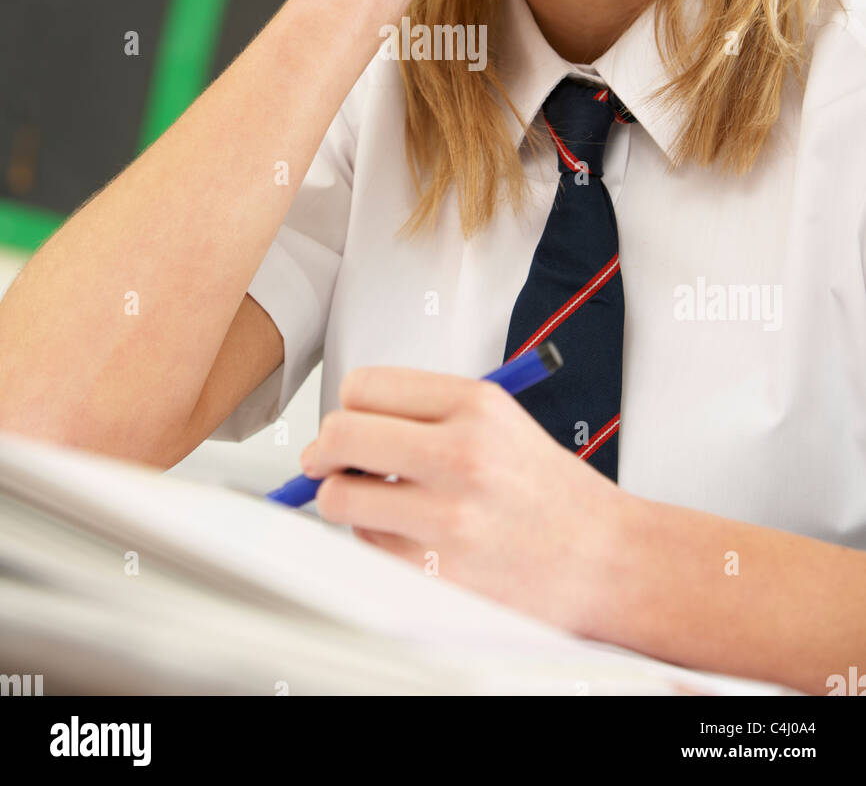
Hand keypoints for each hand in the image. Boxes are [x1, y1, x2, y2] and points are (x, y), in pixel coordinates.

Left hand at [299, 366, 632, 638]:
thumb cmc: (551, 492)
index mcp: (477, 405)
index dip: (348, 406)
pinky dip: (376, 540)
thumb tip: (344, 424)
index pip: (365, 386)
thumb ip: (425, 411)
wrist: (607, 559)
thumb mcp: (500, 420)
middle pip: (342, 435)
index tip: (349, 422)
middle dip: (327, 451)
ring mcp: (449, 517)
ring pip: (341, 498)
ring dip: (346, 500)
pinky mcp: (439, 572)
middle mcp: (462, 455)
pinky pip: (368, 546)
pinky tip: (412, 535)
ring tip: (377, 501)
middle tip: (331, 461)